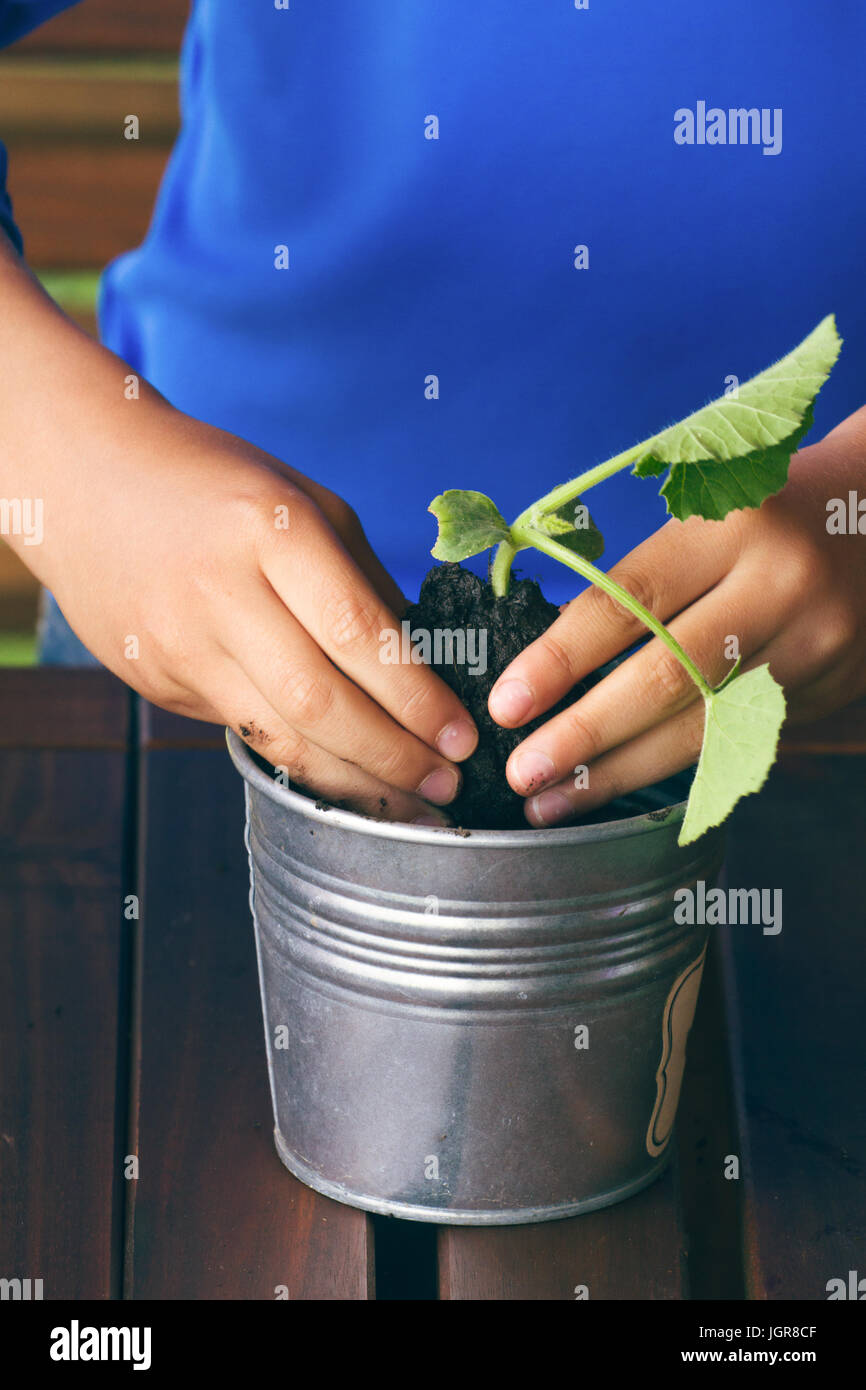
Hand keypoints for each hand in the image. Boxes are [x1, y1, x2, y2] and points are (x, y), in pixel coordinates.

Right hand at [52, 413, 481, 820]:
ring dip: (354, 782)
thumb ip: (363, 582)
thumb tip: (427, 670)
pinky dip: (302, 762)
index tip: (464, 737)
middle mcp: (220, 592)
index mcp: (270, 530)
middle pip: (318, 701)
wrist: (80, 480)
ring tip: (411, 806)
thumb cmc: (214, 483)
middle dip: (394, 757)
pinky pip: (242, 731)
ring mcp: (179, 643)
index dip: (416, 699)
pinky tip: (347, 781)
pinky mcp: (157, 680)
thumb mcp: (304, 501)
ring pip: (278, 736)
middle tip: (449, 786)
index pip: (357, 634)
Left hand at [488, 406, 865, 825]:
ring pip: (704, 728)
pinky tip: (626, 790)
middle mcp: (777, 585)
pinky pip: (738, 742)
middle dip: (583, 735)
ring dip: (620, 773)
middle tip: (521, 772)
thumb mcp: (702, 514)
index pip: (626, 602)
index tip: (506, 704)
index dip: (560, 660)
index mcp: (728, 526)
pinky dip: (675, 772)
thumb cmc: (763, 512)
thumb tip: (547, 670)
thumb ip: (639, 583)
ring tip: (555, 801)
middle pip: (666, 679)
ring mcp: (812, 643)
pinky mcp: (828, 687)